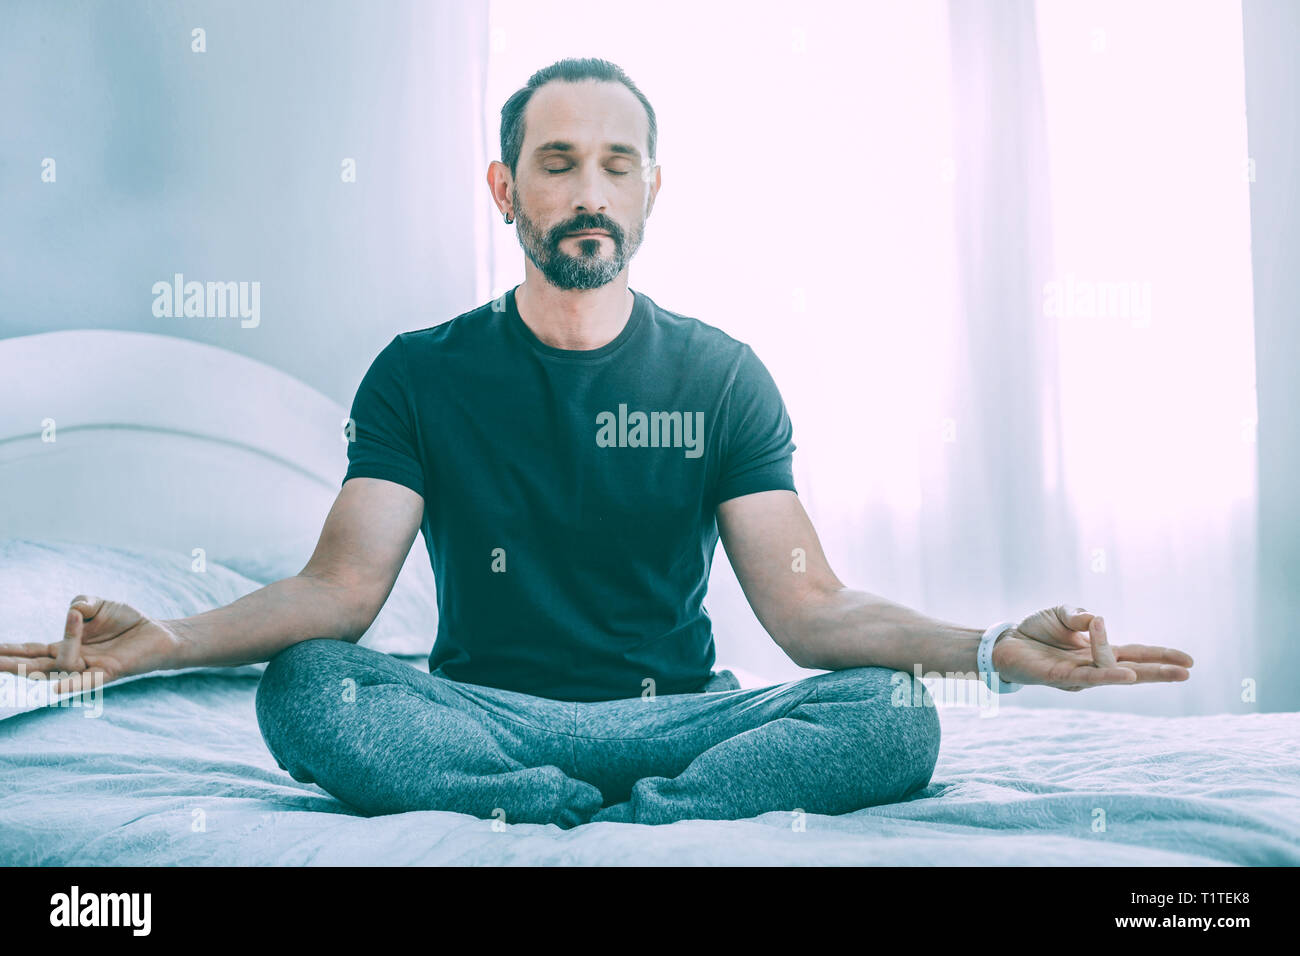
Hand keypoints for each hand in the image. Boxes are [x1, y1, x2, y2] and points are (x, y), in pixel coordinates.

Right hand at [0, 595, 183, 694]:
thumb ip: (81, 603)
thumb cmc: (127, 622)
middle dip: (10, 665)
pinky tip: (53, 690)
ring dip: (67, 638)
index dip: (10, 651)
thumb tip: (72, 610)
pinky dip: (70, 685)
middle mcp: (74, 661)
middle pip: (34, 667)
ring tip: (74, 615)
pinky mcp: (109, 673)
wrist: (158, 633)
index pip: (31, 651)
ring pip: (63, 663)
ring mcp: (89, 669)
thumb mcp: (99, 605)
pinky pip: (86, 682)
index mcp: (66, 646)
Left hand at [990, 605, 1193, 691]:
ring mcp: (1078, 676)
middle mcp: (1093, 666)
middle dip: (1161, 672)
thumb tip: (1099, 619)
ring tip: (1171, 671)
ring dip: (1138, 668)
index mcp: (1098, 651)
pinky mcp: (1059, 679)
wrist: (1005, 642)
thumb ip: (1082, 616)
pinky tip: (1128, 675)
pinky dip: (1109, 674)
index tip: (1189, 661)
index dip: (1160, 656)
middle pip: (1134, 670)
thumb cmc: (1036, 630)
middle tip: (1189, 672)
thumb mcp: (1062, 614)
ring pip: (1111, 670)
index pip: (1136, 654)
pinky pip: (1088, 677)